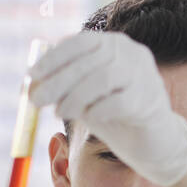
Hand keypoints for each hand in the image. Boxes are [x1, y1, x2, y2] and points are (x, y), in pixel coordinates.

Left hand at [29, 32, 186, 186]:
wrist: (155, 144)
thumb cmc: (116, 117)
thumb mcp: (84, 96)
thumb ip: (63, 86)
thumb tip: (31, 84)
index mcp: (116, 44)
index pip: (81, 42)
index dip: (54, 58)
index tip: (31, 75)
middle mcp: (133, 54)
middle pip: (89, 61)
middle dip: (58, 81)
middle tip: (36, 100)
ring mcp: (146, 76)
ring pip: (102, 78)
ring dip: (74, 97)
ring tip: (58, 113)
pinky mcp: (151, 101)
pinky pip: (117, 102)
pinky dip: (97, 110)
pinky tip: (89, 119)